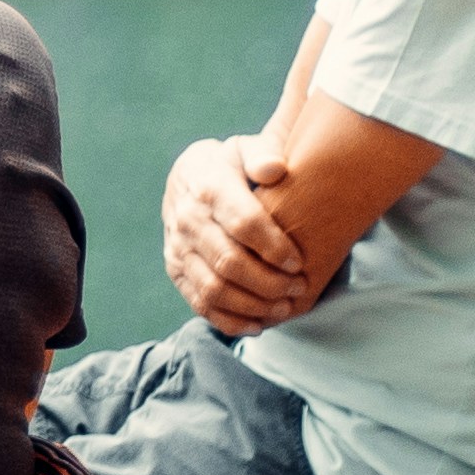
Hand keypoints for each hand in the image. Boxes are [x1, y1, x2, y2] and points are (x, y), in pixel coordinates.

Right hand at [161, 133, 327, 334]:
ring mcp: (177, 248)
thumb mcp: (243, 149)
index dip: (273, 247)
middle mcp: (186, 220)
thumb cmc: (228, 166)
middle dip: (269, 282)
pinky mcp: (175, 270)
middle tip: (298, 287)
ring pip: (214, 288)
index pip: (243, 223)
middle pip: (229, 261)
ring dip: (253, 305)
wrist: (186, 179)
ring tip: (285, 307)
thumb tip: (274, 170)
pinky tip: (259, 325)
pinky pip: (200, 304)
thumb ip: (261, 153)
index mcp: (206, 186)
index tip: (299, 262)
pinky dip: (230, 321)